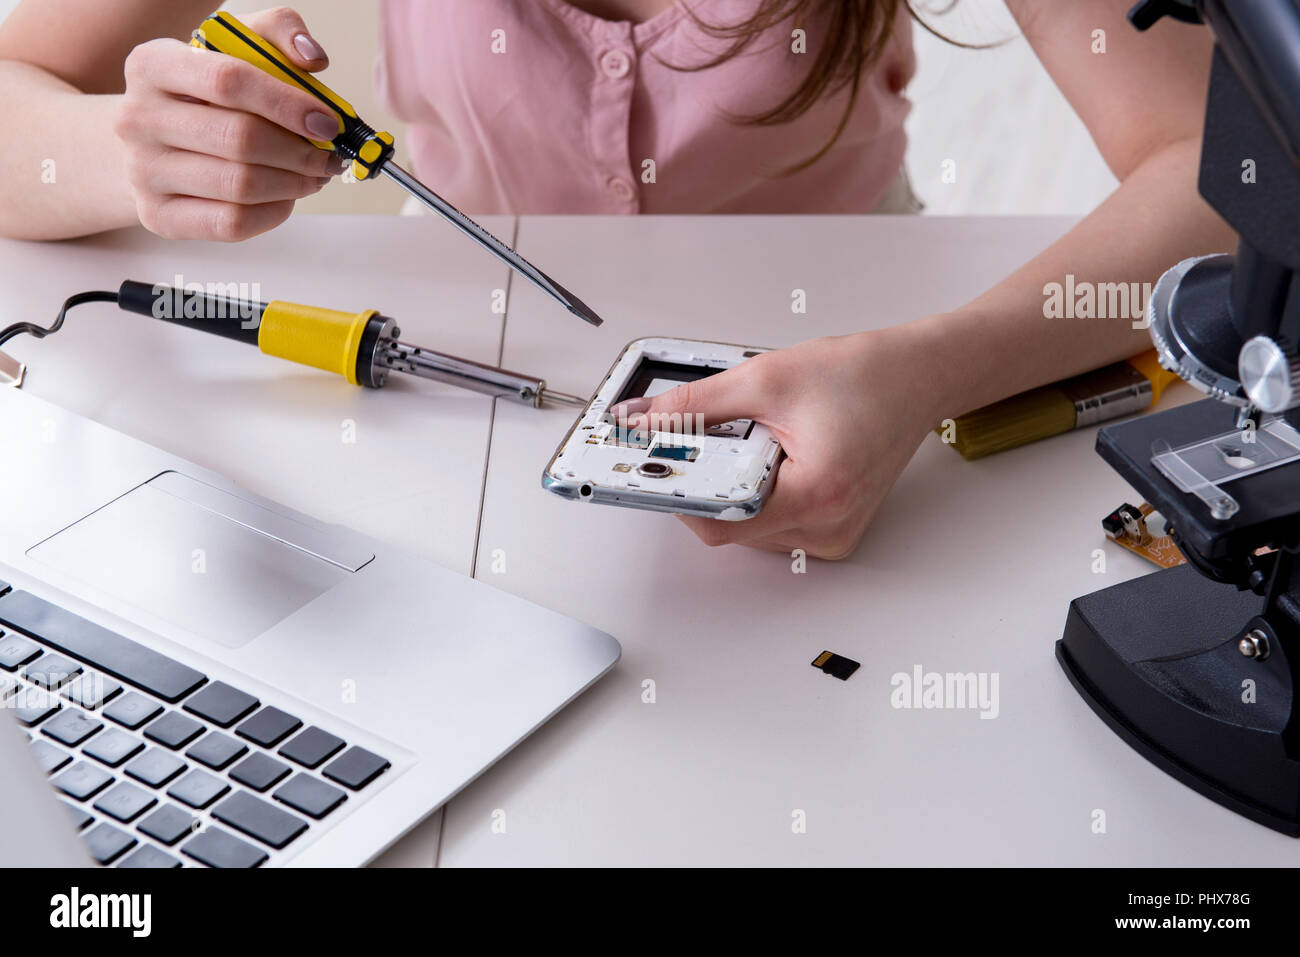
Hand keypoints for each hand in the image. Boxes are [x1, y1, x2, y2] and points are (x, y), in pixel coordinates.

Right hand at [114, 7, 344, 240]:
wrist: (152, 142)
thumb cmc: (206, 94)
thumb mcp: (234, 46)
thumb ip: (277, 33)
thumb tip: (313, 57)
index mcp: (152, 64)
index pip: (228, 80)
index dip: (287, 104)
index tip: (327, 123)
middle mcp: (137, 118)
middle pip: (239, 139)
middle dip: (299, 152)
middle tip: (329, 157)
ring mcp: (143, 171)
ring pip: (240, 185)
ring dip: (294, 184)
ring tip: (314, 176)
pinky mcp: (158, 216)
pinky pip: (232, 223)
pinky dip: (273, 213)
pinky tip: (285, 197)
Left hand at [619, 328, 941, 559]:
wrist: (918, 377)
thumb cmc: (865, 376)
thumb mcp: (766, 378)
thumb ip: (695, 406)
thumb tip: (644, 421)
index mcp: (817, 494)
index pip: (720, 522)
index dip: (680, 495)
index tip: (652, 471)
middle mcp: (827, 527)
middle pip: (731, 527)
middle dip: (711, 483)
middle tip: (717, 438)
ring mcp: (831, 535)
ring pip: (749, 528)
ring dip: (738, 488)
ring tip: (765, 441)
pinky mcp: (831, 530)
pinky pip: (773, 524)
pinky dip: (761, 492)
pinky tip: (778, 456)